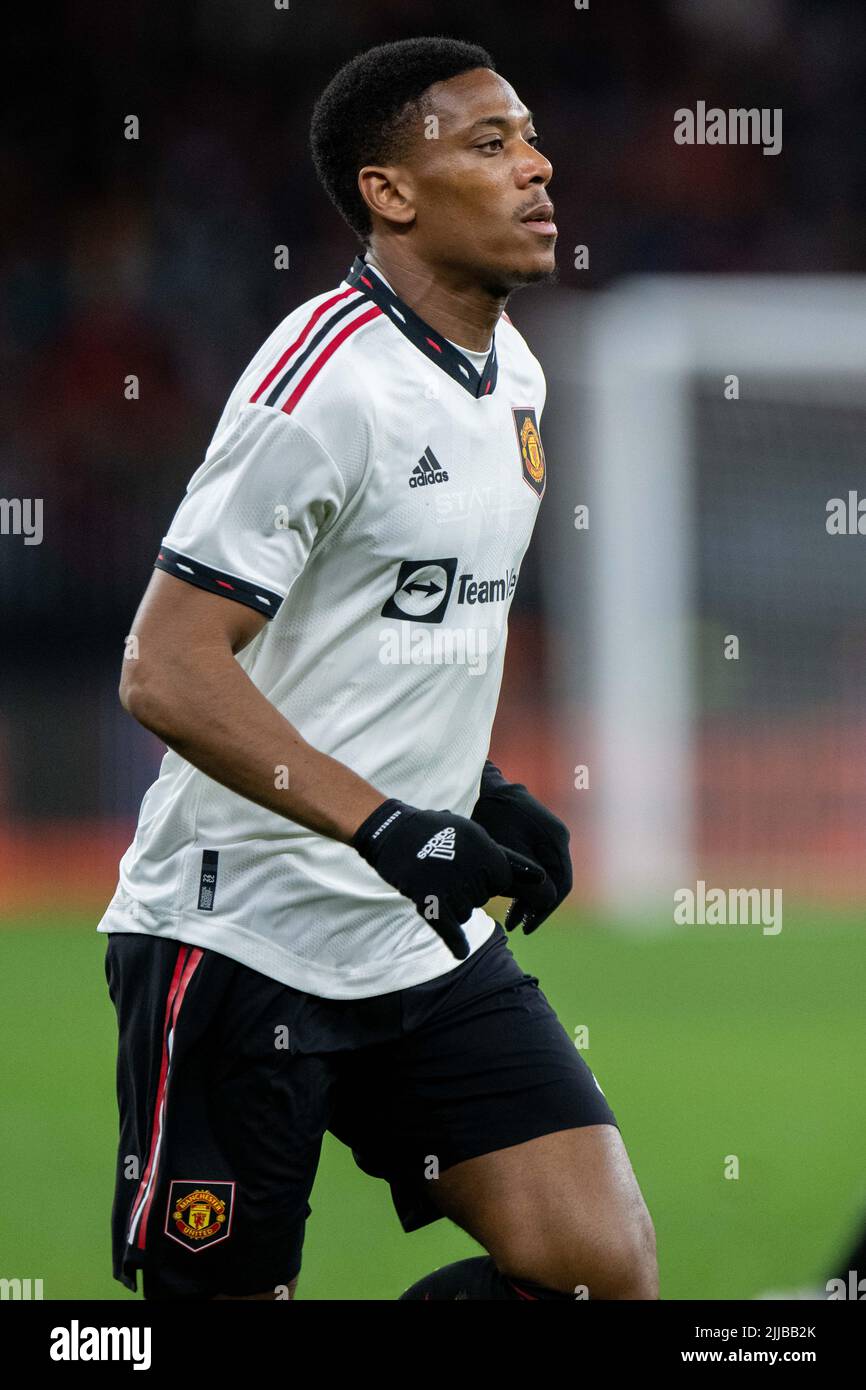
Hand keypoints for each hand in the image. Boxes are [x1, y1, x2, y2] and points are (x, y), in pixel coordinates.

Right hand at [352, 798, 546, 959]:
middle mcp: (475, 872)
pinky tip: (461, 952)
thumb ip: (510, 861)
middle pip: (483, 898)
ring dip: (452, 904)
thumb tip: (542, 878)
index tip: (469, 864)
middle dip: (469, 889)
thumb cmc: (439, 833)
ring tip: (434, 879)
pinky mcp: (432, 903)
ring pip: (465, 912)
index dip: (488, 876)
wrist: (395, 834)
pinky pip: (450, 930)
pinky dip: (455, 942)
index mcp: (490, 854)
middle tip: (447, 868)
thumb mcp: (476, 836)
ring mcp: (453, 888)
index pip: (503, 881)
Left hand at [471, 761, 571, 933]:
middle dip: (535, 906)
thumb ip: (527, 882)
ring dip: (529, 896)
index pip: (561, 885)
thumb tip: (546, 904)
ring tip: (509, 915)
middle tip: (515, 924)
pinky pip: (536, 863)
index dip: (544, 910)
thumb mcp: (506, 858)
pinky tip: (507, 894)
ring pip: (544, 874)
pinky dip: (525, 881)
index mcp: (555, 839)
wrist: (476, 788)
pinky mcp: (534, 832)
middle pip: (554, 882)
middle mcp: (557, 836)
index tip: (526, 927)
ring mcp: (547, 833)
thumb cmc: (487, 821)